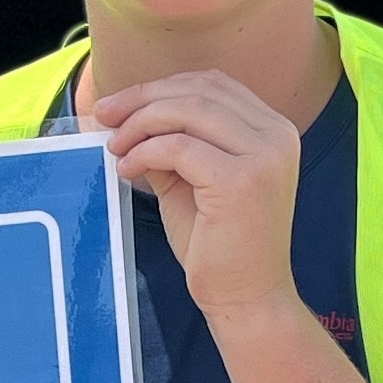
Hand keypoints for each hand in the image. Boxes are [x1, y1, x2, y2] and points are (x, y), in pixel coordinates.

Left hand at [92, 72, 301, 321]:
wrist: (245, 297)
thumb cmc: (219, 244)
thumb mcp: (192, 181)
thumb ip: (172, 144)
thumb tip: (126, 117)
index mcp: (273, 130)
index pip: (213, 84)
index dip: (160, 87)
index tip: (119, 105)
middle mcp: (277, 136)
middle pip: (199, 91)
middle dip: (142, 98)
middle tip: (105, 117)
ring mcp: (264, 157)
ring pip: (188, 111)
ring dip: (140, 123)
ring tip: (115, 147)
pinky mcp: (241, 181)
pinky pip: (179, 147)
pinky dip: (145, 152)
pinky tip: (128, 170)